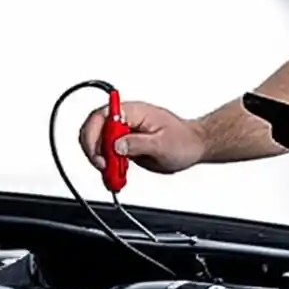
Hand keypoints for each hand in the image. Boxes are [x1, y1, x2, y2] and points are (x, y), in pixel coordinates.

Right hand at [78, 100, 205, 174]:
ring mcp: (125, 132)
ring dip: (102, 161)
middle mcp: (127, 120)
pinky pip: (108, 154)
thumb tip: (116, 145)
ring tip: (114, 176)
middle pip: (95, 130)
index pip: (102, 116)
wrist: (194, 147)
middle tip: (105, 168)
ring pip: (99, 144)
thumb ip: (138, 144)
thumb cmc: (184, 141)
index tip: (99, 155)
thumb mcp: (162, 144)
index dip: (94, 135)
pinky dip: (109, 166)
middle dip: (95, 151)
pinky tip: (117, 175)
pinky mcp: (126, 145)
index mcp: (135, 112)